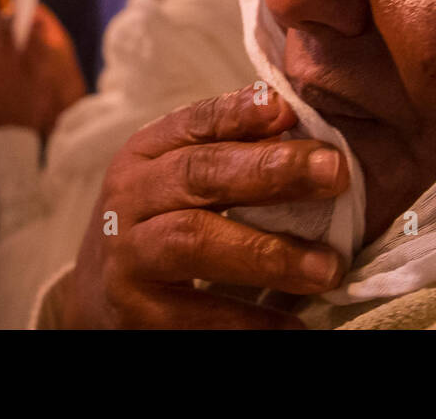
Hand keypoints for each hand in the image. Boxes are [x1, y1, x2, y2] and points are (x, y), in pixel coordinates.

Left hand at [0, 5, 85, 138]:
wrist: (1, 145)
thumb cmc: (26, 111)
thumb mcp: (40, 78)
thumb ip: (37, 46)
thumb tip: (35, 19)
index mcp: (3, 57)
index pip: (2, 23)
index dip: (10, 20)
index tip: (15, 23)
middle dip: (4, 49)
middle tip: (18, 67)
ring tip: (7, 86)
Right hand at [58, 85, 349, 328]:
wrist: (99, 292)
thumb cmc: (162, 218)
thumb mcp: (181, 174)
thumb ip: (232, 146)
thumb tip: (295, 113)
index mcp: (146, 152)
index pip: (195, 123)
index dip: (241, 114)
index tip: (290, 111)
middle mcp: (130, 197)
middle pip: (199, 174)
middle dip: (271, 171)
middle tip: (336, 172)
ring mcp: (128, 255)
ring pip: (193, 242)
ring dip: (267, 253)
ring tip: (328, 267)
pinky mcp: (135, 313)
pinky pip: (194, 316)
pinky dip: (248, 320)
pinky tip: (295, 325)